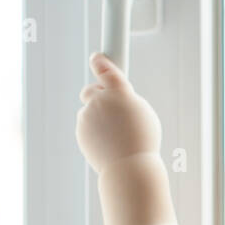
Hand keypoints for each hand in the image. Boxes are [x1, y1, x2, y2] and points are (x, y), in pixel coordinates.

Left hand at [75, 53, 161, 173]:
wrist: (128, 167)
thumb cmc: (142, 141)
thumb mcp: (143, 113)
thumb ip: (127, 100)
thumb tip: (114, 96)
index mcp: (120, 93)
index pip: (105, 69)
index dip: (99, 61)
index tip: (96, 57)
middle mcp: (101, 100)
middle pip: (90, 90)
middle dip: (96, 95)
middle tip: (108, 105)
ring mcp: (88, 116)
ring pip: (89, 111)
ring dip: (99, 118)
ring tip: (115, 135)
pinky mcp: (81, 130)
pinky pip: (86, 126)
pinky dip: (95, 132)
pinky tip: (107, 143)